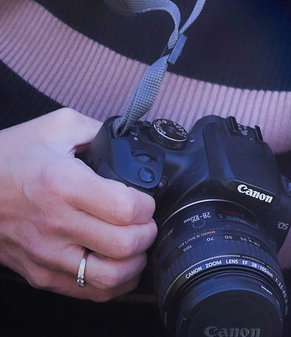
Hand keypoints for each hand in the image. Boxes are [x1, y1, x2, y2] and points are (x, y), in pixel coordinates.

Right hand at [0, 109, 156, 299]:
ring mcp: (46, 254)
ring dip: (134, 263)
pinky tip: (120, 265)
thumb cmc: (9, 157)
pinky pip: (87, 292)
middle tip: (147, 222)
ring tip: (137, 245)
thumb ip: (98, 130)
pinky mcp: (39, 274)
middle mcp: (55, 224)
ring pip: (109, 278)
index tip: (146, 200)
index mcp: (63, 184)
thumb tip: (128, 139)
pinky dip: (114, 284)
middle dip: (148, 233)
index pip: (125, 209)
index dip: (147, 206)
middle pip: (124, 245)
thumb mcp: (57, 126)